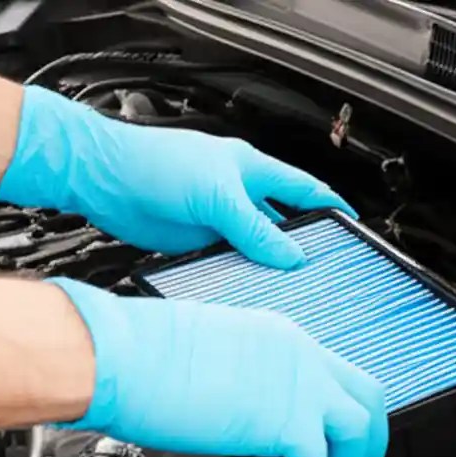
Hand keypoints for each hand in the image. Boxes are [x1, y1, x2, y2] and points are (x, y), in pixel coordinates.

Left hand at [0, 86, 354, 268]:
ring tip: (286, 292)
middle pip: (279, 225)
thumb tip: (291, 256)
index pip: (303, 189)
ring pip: (252, 249)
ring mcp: (215, 219)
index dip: (331, 206)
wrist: (103, 176)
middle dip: (300, 247)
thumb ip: (254, 228)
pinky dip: (234, 278)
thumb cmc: (155, 163)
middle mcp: (236, 194)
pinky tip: (243, 293)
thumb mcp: (217, 195)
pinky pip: (223, 264)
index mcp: (251, 170)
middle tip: (322, 273)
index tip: (352, 225)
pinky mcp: (192, 242)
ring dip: (264, 268)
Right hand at [48, 278, 387, 456]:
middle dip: (366, 439)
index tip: (327, 435)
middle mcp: (300, 355)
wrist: (123, 356)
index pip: (331, 372)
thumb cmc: (142, 353)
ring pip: (359, 432)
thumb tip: (245, 408)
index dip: (336, 409)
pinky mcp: (286, 423)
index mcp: (279, 336)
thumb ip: (243, 377)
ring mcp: (299, 387)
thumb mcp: (210, 353)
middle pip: (367, 396)